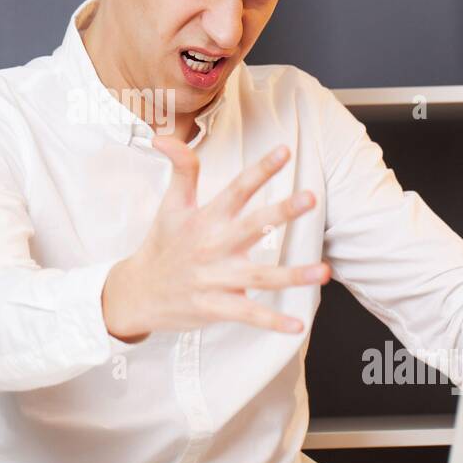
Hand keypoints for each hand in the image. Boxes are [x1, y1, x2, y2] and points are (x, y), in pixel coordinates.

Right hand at [101, 138, 330, 342]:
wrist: (138, 292)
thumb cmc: (162, 245)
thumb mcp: (170, 205)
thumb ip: (181, 169)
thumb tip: (165, 136)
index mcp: (205, 219)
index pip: (236, 189)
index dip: (260, 169)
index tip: (285, 152)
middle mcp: (213, 246)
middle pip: (253, 227)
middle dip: (282, 212)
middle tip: (310, 198)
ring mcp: (215, 279)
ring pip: (260, 277)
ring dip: (293, 275)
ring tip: (325, 271)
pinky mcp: (215, 307)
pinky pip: (248, 315)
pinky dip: (272, 323)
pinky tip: (297, 326)